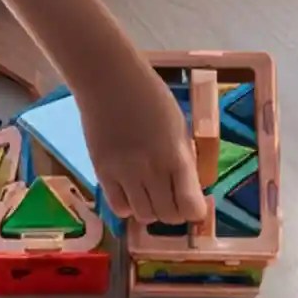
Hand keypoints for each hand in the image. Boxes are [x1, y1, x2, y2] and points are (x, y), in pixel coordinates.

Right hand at [73, 56, 208, 224]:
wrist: (109, 81)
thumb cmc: (149, 96)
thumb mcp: (179, 125)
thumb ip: (183, 157)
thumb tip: (189, 186)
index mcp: (176, 155)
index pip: (190, 206)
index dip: (195, 211)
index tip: (194, 205)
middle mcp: (151, 170)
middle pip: (168, 216)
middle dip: (174, 212)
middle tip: (172, 199)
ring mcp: (125, 174)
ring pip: (144, 216)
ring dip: (151, 211)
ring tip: (150, 195)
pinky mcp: (102, 173)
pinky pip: (118, 208)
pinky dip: (128, 207)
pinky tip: (131, 193)